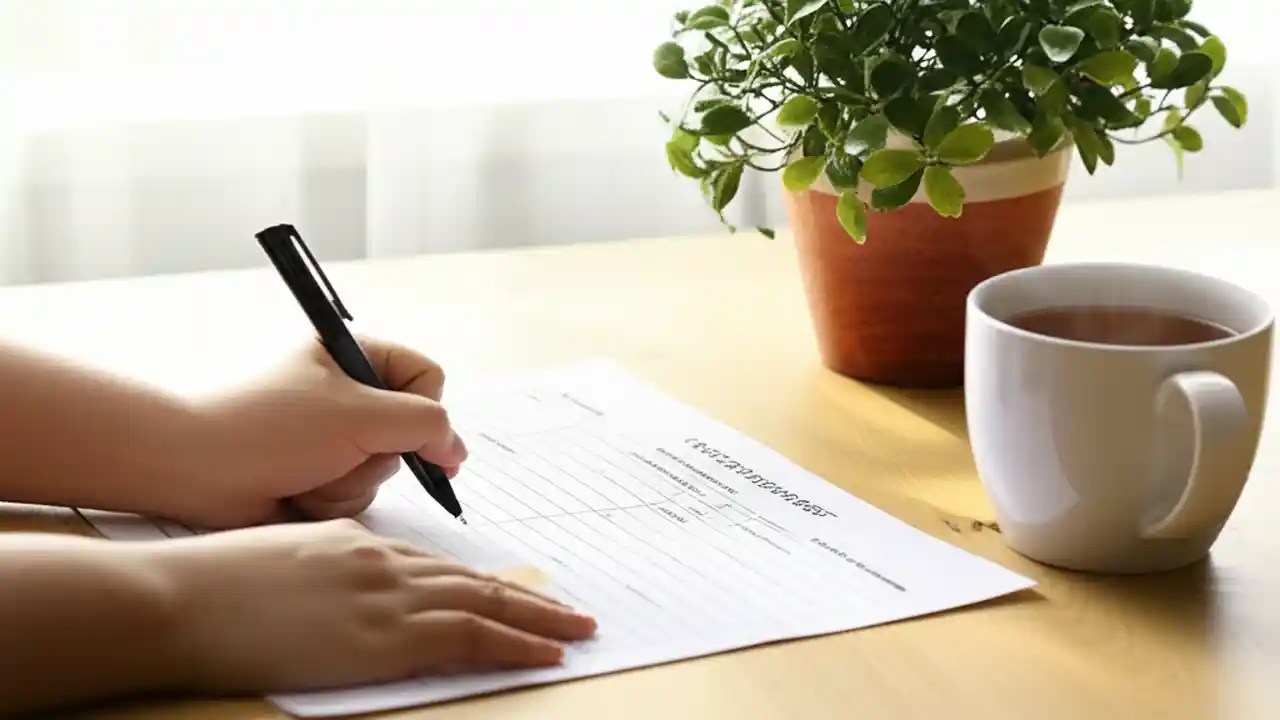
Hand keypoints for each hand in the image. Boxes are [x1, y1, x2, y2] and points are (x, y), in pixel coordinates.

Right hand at [150, 519, 596, 693]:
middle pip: (475, 581)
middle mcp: (385, 565)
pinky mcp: (383, 638)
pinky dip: (513, 642)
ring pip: (484, 605)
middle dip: (530, 600)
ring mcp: (387, 599)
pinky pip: (468, 636)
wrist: (180, 598)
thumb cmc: (212, 585)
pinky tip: (543, 652)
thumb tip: (348, 587)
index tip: (517, 593)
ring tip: (578, 632)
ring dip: (538, 621)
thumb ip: (327, 570)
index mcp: (360, 545)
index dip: (486, 582)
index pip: (441, 566)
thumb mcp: (282, 560)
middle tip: (574, 613)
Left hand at [178, 337, 464, 528]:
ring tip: (308, 474)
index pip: (428, 377)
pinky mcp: (317, 472)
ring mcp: (332, 434)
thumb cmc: (269, 427)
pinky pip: (355, 493)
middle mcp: (346, 391)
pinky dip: (330, 499)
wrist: (194, 469)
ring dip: (350, 480)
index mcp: (353, 353)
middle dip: (376, 455)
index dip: (427, 410)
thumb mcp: (359, 414)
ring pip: (383, 470)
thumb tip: (456, 449)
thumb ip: (424, 424)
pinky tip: (296, 492)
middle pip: (409, 432)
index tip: (417, 439)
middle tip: (342, 452)